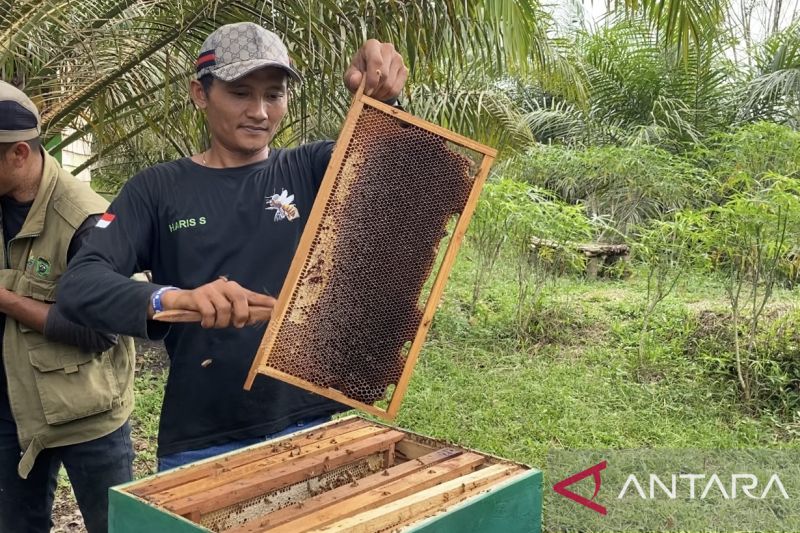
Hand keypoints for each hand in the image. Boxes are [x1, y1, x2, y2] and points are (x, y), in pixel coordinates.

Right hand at [161, 277, 275, 328]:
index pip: (253, 295)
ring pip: (224, 309)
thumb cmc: (212, 307)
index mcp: (236, 289)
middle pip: (240, 299)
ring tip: (216, 324)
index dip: (264, 301)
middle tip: (237, 324)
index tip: (276, 306)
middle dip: (241, 315)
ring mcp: (212, 289)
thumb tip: (259, 318)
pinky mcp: (199, 295)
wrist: (185, 301)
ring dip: (221, 322)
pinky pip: (209, 312)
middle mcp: (225, 286)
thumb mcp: (229, 309)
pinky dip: (209, 322)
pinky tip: (206, 323)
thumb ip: (242, 312)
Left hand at [344, 39, 407, 100]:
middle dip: (374, 89)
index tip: (366, 92)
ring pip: (390, 84)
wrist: (370, 76)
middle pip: (384, 74)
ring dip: (380, 94)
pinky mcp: (404, 70)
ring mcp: (398, 59)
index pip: (376, 61)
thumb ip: (351, 78)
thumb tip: (356, 80)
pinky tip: (381, 94)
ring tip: (373, 94)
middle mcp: (388, 48)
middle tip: (368, 94)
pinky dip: (387, 96)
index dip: (371, 79)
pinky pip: (397, 89)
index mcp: (372, 45)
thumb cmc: (359, 73)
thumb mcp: (351, 76)